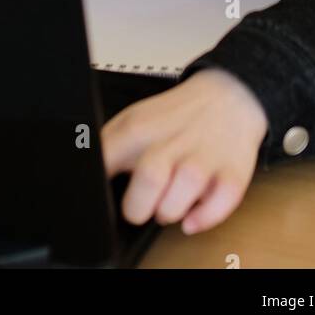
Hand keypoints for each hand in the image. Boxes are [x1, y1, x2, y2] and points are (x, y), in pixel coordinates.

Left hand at [100, 67, 268, 234]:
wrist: (227, 96)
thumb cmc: (176, 117)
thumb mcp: (134, 119)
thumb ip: (107, 147)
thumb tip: (83, 172)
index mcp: (139, 130)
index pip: (104, 164)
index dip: (97, 189)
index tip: (103, 196)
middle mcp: (171, 144)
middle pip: (146, 183)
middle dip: (138, 209)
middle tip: (142, 205)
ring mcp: (203, 160)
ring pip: (177, 203)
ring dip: (169, 213)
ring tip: (170, 203)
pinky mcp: (230, 175)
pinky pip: (216, 209)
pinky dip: (202, 218)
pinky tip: (193, 215)